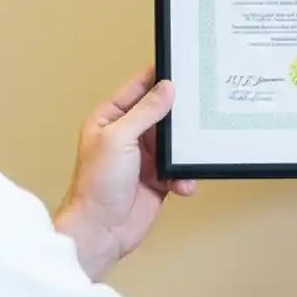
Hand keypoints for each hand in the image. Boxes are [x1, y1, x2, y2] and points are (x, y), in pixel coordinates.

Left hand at [55, 65, 195, 279]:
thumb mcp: (119, 138)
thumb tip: (165, 88)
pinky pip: (178, 170)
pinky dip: (184, 176)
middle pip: (161, 115)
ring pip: (174, 144)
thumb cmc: (96, 185)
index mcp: (110, 119)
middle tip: (200, 108)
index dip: (158, 77)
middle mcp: (127, 136)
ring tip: (192, 154)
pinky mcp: (157, 180)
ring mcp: (143, 158)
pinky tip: (183, 184)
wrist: (101, 230)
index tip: (181, 66)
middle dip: (180, 116)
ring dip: (184, 151)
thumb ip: (145, 112)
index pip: (137, 89)